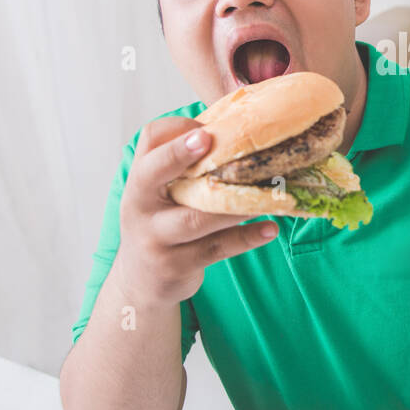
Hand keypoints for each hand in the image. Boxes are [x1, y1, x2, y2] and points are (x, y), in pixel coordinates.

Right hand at [114, 117, 278, 308]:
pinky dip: (245, 237)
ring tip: (267, 192)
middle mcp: (140, 205)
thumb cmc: (163, 224)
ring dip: (232, 204)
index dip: (176, 129)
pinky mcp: (175, 265)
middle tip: (206, 139)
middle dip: (177, 154)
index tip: (205, 127)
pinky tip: (270, 229)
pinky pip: (215, 248)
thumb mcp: (163, 194)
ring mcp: (155, 237)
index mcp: (140, 178)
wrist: (141, 282)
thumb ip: (189, 168)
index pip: (149, 141)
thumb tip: (241, 130)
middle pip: (152, 174)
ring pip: (194, 218)